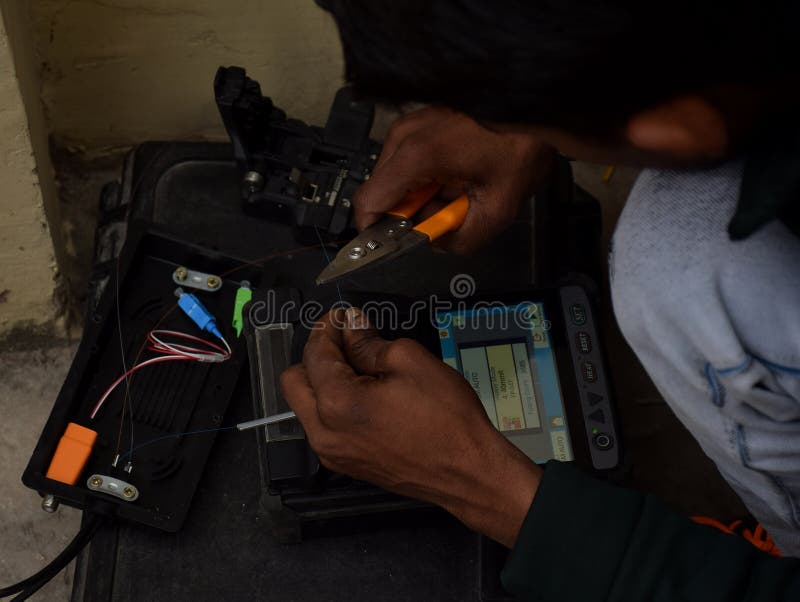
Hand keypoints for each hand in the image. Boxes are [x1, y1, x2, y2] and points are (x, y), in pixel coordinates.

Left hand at [280, 308, 541, 547]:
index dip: (327, 327)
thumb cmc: (447, 419)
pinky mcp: (346, 464)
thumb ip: (370, 342)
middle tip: (348, 342)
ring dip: (324, 381)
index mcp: (336, 403)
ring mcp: (333, 453)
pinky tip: (368, 394)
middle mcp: (324, 433)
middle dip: (317, 355)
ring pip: (306, 406)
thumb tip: (352, 327)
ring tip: (362, 368)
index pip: (314, 353)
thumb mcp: (410, 362)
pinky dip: (335, 405)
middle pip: (295, 381)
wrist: (468, 472)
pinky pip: (324, 427)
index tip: (343, 316)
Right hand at [355, 107, 554, 253]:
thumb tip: (434, 244)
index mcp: (418, 155)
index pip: (368, 203)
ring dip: (419, 195)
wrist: (533, 109)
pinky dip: (426, 177)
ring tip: (455, 189)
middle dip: (408, 212)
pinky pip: (406, 162)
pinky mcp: (418, 122)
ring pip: (394, 179)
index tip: (392, 241)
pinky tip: (454, 174)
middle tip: (445, 211)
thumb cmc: (521, 146)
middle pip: (380, 193)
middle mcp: (406, 135)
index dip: (376, 230)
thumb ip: (459, 241)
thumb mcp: (498, 211)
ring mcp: (411, 124)